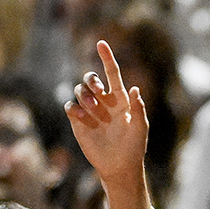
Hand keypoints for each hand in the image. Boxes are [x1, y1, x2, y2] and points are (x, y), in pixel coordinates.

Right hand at [66, 40, 149, 189]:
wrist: (119, 165)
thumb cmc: (134, 146)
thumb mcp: (140, 127)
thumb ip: (138, 107)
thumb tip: (135, 88)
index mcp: (120, 99)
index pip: (112, 73)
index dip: (107, 58)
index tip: (101, 43)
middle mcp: (103, 101)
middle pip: (91, 78)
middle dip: (93, 80)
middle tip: (100, 92)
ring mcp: (89, 110)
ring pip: (79, 90)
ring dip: (85, 96)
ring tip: (95, 111)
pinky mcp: (78, 121)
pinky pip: (70, 106)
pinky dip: (75, 109)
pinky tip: (84, 119)